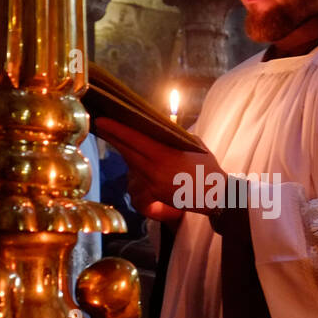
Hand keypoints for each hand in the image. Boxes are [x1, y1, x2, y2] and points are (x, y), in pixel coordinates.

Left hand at [93, 118, 223, 222]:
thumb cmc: (208, 168)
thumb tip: (159, 126)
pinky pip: (138, 180)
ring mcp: (153, 183)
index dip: (117, 130)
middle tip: (100, 125)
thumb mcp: (194, 146)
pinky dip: (135, 171)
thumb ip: (175, 136)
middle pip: (127, 151)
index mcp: (165, 155)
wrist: (217, 196)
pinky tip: (132, 164)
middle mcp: (155, 170)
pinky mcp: (155, 193)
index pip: (135, 140)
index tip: (102, 121)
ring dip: (124, 151)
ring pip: (131, 164)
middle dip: (113, 137)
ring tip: (115, 137)